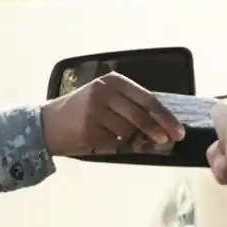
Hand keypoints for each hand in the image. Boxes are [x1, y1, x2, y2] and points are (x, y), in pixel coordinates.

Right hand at [39, 72, 184, 156]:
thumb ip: (130, 106)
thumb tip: (162, 126)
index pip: (148, 99)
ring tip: (116, 137)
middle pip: (141, 115)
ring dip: (130, 140)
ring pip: (128, 131)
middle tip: (167, 140)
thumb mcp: (106, 99)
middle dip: (157, 130)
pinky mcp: (88, 128)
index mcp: (113, 81)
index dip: (165, 117)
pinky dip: (115, 145)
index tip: (178, 130)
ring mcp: (95, 109)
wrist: (47, 124)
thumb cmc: (82, 113)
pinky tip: (102, 140)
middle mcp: (104, 91)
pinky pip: (114, 142)